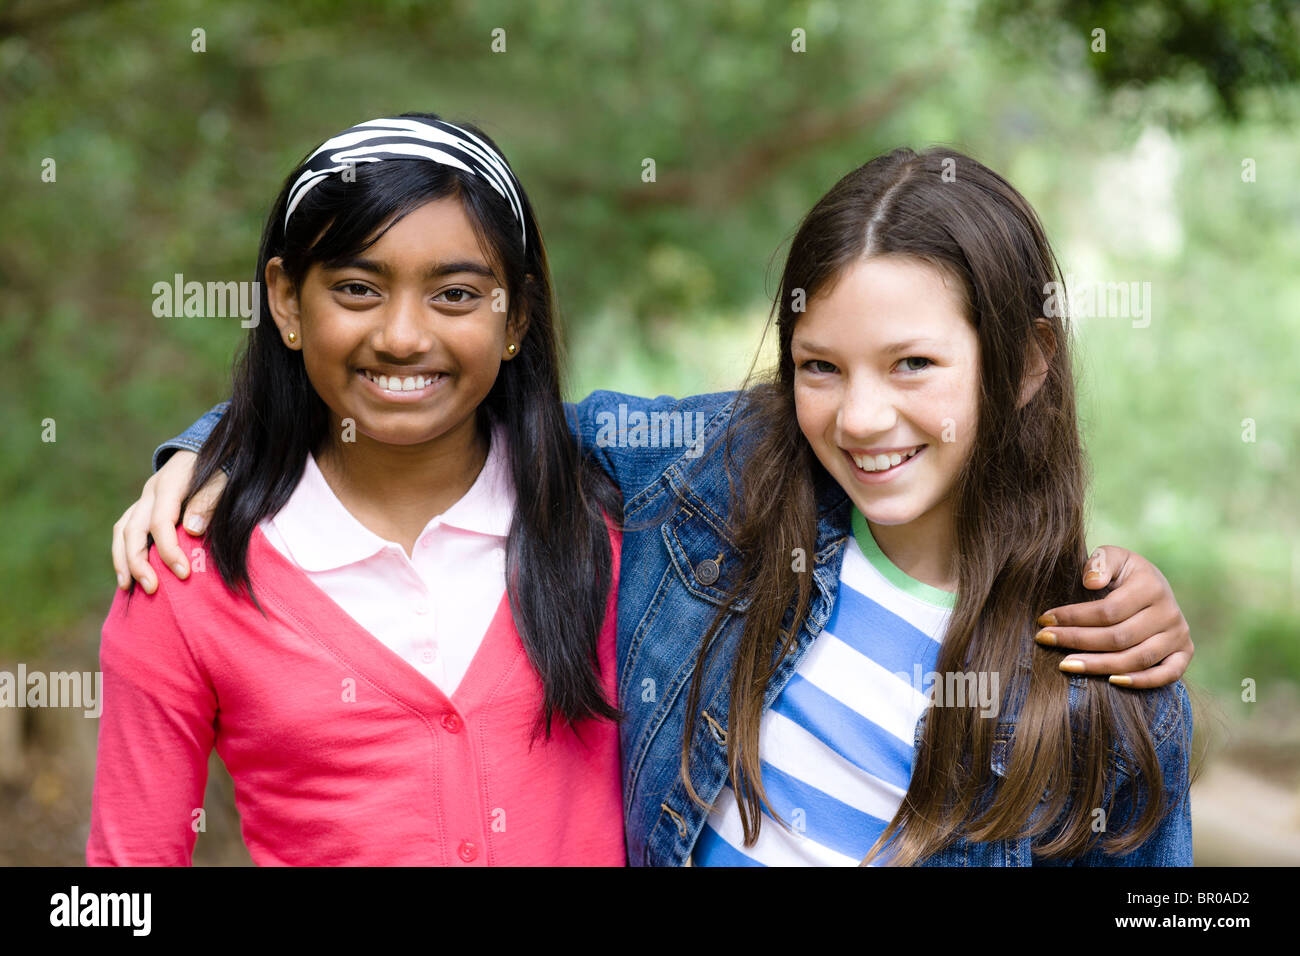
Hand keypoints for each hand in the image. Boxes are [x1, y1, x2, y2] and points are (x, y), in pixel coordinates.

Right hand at [111, 451, 224, 593]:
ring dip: (123, 560)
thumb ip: (208, 501)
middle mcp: (150, 491)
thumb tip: (191, 529)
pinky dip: (123, 552)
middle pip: (133, 529)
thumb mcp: (223, 479)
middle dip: (139, 562)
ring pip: (122, 530)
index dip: (169, 549)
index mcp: (170, 483)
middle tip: (152, 589)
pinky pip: (124, 530)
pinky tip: (127, 575)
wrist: (211, 448)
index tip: (183, 573)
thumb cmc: (222, 467)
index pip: (161, 522)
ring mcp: (144, 498)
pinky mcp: (143, 506)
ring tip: (129, 588)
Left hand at [1035, 546, 1192, 687]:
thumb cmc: (1123, 573)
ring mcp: (1179, 635)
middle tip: (1045, 640)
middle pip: (1118, 637)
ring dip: (1099, 665)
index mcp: (1151, 586)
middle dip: (1077, 640)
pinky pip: (1167, 675)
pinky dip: (1142, 681)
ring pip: (1137, 658)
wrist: (1153, 586)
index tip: (1044, 620)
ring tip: (1065, 664)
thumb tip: (1091, 582)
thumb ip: (1100, 563)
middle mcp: (1169, 612)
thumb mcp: (1112, 557)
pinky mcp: (1184, 653)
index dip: (1074, 617)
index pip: (1108, 610)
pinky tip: (1111, 681)